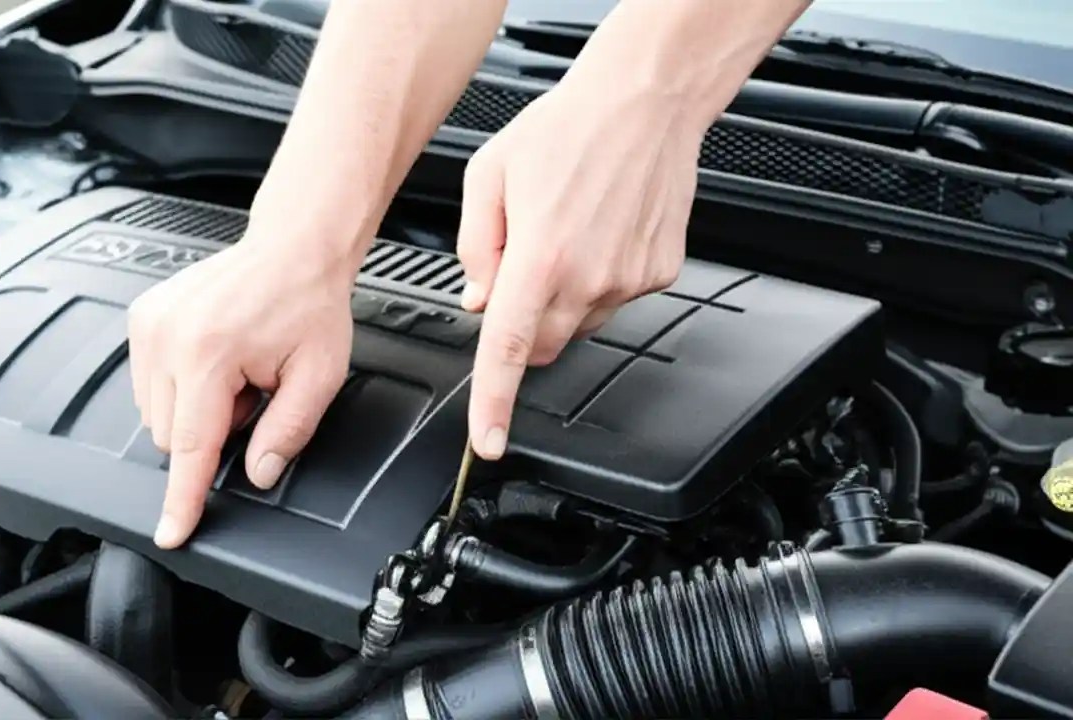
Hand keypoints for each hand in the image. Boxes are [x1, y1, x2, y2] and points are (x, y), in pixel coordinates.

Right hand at [128, 233, 354, 548]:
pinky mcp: (142, 317)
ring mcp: (149, 324)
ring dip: (196, 409)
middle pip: (172, 436)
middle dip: (213, 431)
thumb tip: (260, 473)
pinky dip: (182, 386)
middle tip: (253, 393)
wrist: (293, 249)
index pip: (193, 447)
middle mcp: (168, 337)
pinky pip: (149, 384)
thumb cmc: (309, 303)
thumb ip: (288, 432)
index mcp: (210, 354)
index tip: (171, 531)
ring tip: (236, 373)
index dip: (184, 498)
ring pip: (156, 414)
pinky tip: (216, 360)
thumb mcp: (318, 376)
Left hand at [456, 81, 705, 459]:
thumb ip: (475, 248)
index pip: (507, 350)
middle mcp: (588, 278)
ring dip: (562, 300)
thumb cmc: (567, 128)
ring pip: (579, 325)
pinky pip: (616, 300)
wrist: (646, 100)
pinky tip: (600, 231)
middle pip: (541, 346)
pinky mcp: (658, 274)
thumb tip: (479, 302)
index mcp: (539, 257)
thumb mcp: (490, 176)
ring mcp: (629, 281)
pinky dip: (599, 280)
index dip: (494, 404)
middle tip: (523, 268)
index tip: (488, 442)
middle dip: (522, 327)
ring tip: (568, 233)